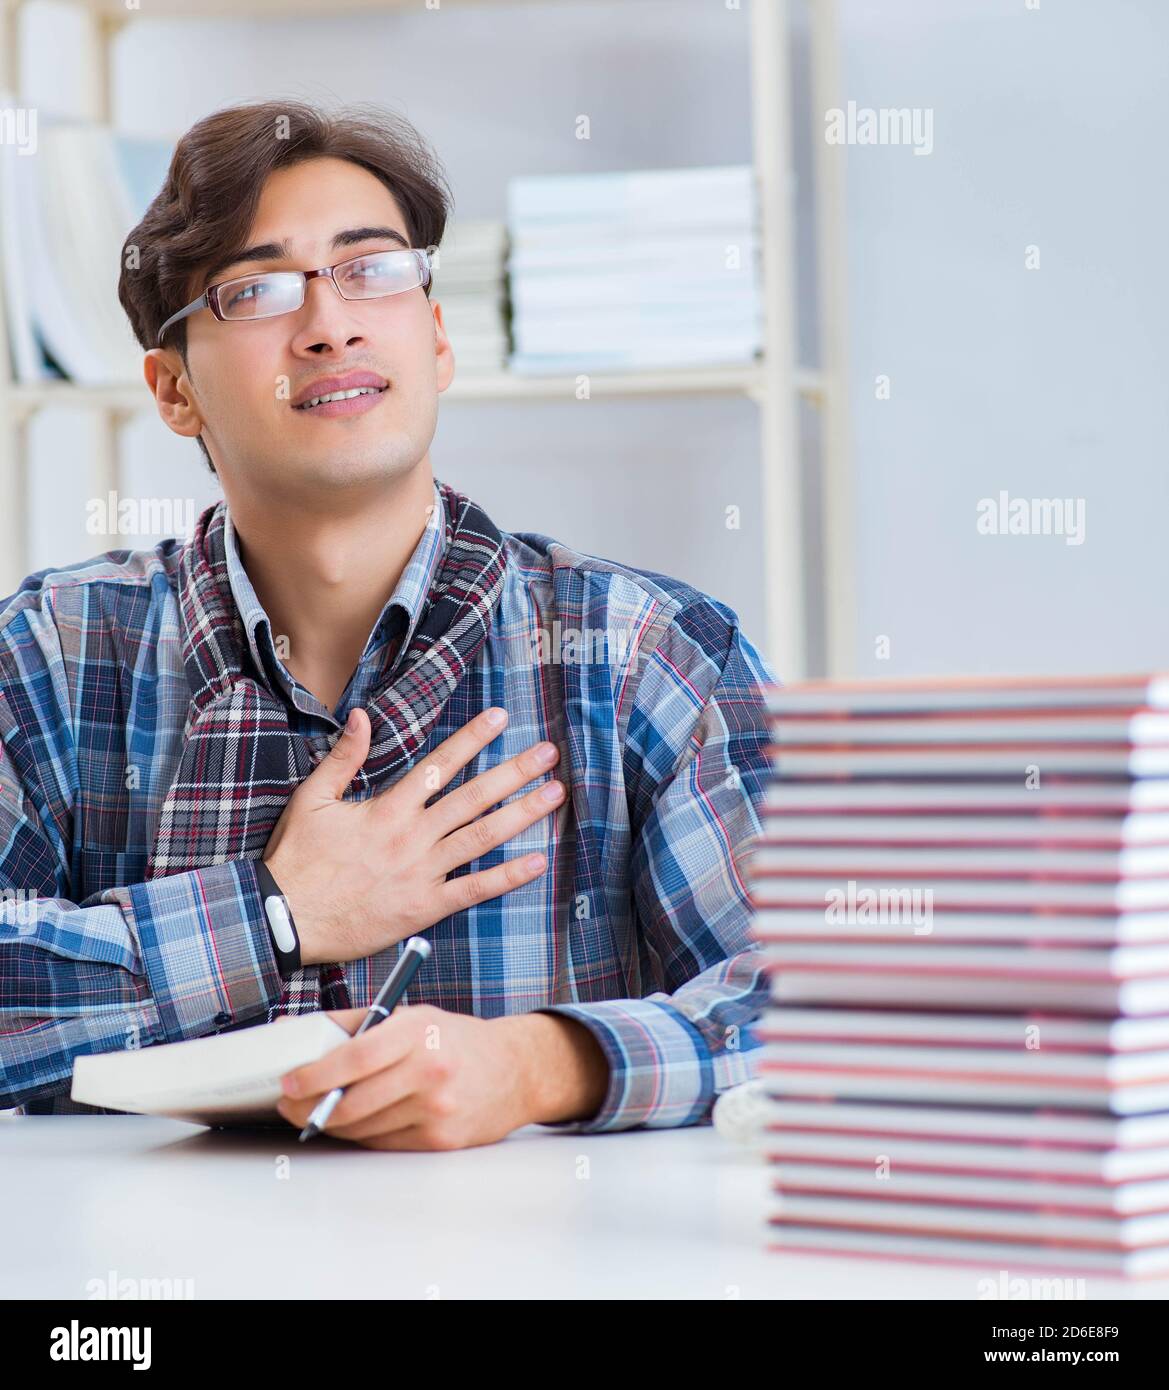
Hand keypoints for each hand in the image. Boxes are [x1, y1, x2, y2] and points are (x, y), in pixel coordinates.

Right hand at [262, 706, 563, 966]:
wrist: (287, 920)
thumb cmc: (297, 860)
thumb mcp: (312, 799)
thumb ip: (343, 757)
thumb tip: (361, 716)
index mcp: (389, 808)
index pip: (440, 764)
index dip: (473, 738)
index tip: (502, 717)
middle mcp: (413, 836)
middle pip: (474, 797)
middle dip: (514, 772)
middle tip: (549, 754)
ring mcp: (422, 872)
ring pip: (482, 837)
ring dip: (522, 814)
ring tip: (555, 795)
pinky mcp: (425, 907)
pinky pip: (474, 889)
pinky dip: (507, 876)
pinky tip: (538, 861)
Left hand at [274, 1005, 609, 1149]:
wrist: (515, 1071)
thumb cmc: (455, 1040)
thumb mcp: (412, 1016)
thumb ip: (356, 1023)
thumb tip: (298, 1029)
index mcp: (418, 1031)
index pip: (355, 1056)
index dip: (314, 1074)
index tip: (288, 1082)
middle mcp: (429, 1070)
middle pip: (353, 1101)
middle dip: (310, 1109)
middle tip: (290, 1106)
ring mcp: (437, 1109)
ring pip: (364, 1128)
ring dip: (332, 1125)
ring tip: (317, 1114)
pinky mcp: (440, 1140)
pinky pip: (384, 1143)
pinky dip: (362, 1136)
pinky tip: (354, 1123)